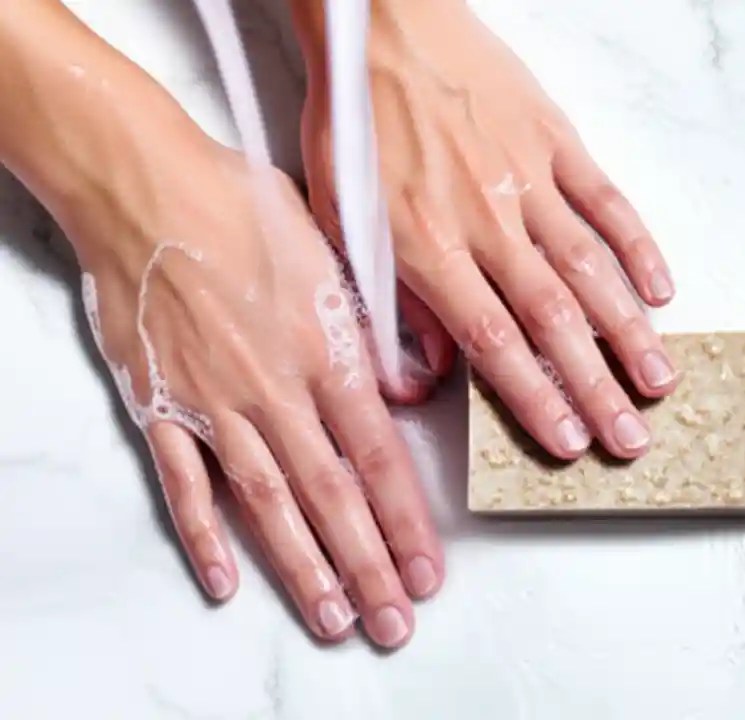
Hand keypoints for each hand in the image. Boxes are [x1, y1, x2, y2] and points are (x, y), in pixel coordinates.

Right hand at [65, 124, 441, 648]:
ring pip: (267, 503)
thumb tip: (409, 386)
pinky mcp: (161, 405)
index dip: (406, 524)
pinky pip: (183, 483)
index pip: (380, 459)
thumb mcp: (338, 253)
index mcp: (330, 354)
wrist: (148, 185)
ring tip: (334, 619)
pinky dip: (203, 534)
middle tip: (393, 622)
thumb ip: (377, 328)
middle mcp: (278, 391)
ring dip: (303, 567)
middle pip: (332, 497)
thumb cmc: (246, 207)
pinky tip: (226, 579)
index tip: (427, 572)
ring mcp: (215, 404)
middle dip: (368, 566)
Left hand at [295, 0, 680, 459]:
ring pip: (589, 268)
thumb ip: (384, 302)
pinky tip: (661, 289)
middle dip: (596, 386)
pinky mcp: (556, 140)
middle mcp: (486, 220)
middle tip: (632, 439)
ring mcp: (529, 179)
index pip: (493, 340)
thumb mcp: (337, 218)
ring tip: (661, 381)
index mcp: (427, 245)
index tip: (569, 441)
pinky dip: (638, 245)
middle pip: (553, 318)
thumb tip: (421, 377)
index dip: (535, 396)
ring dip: (629, 330)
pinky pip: (606, 200)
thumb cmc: (353, 119)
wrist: (380, 23)